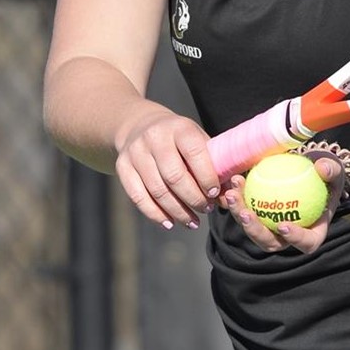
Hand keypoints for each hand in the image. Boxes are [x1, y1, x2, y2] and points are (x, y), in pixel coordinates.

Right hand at [111, 108, 220, 229]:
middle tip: (206, 209)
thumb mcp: (197, 141)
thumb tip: (227, 197)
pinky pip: (138, 197)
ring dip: (177, 211)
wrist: (140, 126)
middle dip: (193, 198)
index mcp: (180, 128)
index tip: (214, 194)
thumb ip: (213, 165)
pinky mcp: (122, 166)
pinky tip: (169, 222)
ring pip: (157, 190)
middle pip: (174, 176)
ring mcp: (136, 152)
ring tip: (192, 222)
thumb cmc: (178, 140)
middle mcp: (155, 137)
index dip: (206, 177)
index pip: (195, 153)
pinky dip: (155, 214)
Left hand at [217, 155, 340, 254]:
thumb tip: (322, 168)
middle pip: (271, 242)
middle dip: (255, 231)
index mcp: (313, 232)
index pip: (306, 243)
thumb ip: (331, 170)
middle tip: (246, 213)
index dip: (295, 239)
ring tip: (232, 194)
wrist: (312, 172)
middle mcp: (290, 236)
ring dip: (239, 213)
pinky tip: (235, 180)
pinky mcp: (259, 216)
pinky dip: (240, 197)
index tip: (283, 225)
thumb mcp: (335, 170)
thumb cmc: (327, 176)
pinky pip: (247, 209)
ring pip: (253, 229)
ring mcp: (272, 228)